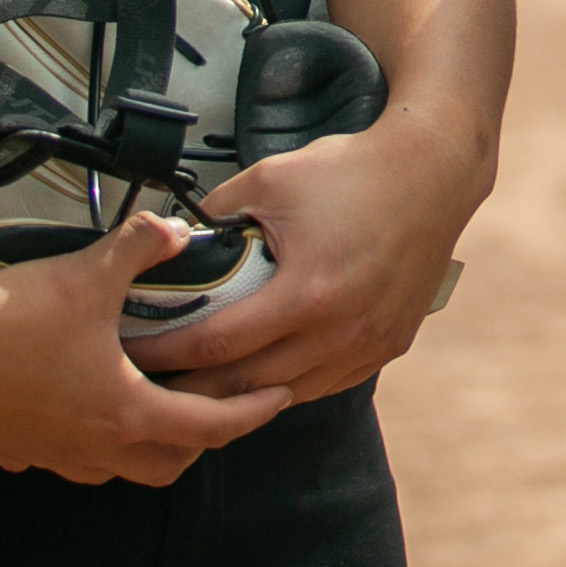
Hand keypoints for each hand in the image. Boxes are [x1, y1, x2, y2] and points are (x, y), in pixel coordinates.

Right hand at [0, 215, 292, 485]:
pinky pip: (61, 458)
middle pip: (167, 464)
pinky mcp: (14, 444)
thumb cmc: (8, 317)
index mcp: (123, 409)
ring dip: (145, 447)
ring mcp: (50, 450)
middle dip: (201, 440)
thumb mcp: (93, 271)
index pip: (207, 426)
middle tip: (219, 406)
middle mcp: (91, 443)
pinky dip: (84, 442)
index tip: (275, 400)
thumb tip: (175, 230)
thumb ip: (144, 246)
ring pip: (114, 470)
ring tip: (158, 408)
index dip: (250, 413)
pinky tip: (83, 409)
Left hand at [129, 118, 473, 403]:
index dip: (166, 354)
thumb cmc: (353, 172)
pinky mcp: (387, 347)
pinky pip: (323, 384)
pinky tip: (260, 370)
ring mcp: (368, 345)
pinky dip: (285, 383)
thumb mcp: (270, 179)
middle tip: (151, 381)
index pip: (217, 345)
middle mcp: (340, 330)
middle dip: (190, 388)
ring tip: (197, 384)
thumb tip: (168, 245)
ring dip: (237, 394)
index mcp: (308, 292)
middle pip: (244, 385)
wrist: (433, 172)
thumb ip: (215, 217)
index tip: (132, 352)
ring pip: (283, 394)